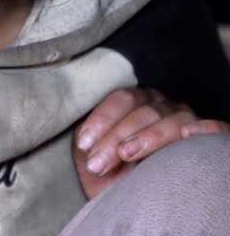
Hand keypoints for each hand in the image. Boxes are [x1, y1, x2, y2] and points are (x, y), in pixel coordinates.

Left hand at [73, 87, 229, 198]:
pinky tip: (189, 135)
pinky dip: (205, 130)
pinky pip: (214, 129)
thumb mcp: (94, 154)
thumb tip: (83, 140)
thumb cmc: (112, 175)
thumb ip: (89, 139)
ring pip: (172, 120)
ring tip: (126, 155)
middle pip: (143, 111)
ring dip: (147, 137)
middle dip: (116, 137)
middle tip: (97, 163)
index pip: (122, 99)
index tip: (84, 145)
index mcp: (137, 103)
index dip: (102, 119)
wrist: (131, 199)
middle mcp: (163, 107)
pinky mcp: (209, 139)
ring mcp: (187, 121)